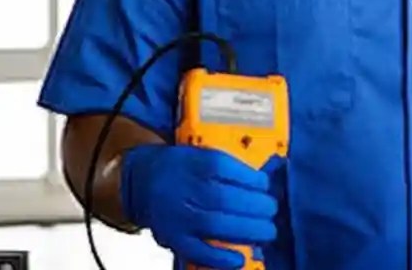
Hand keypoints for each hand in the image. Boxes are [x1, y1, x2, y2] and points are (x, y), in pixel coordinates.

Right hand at [120, 144, 277, 269]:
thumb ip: (228, 164)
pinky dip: (220, 258)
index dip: (250, 178)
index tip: (265, 184)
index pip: (223, 167)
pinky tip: (240, 258)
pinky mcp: (173, 238)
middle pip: (223, 198)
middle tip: (271, 209)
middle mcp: (183, 188)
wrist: (140, 182)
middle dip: (255, 206)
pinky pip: (197, 251)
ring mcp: (177, 216)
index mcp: (192, 162)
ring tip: (267, 231)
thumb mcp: (200, 152)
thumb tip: (264, 180)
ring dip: (247, 230)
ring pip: (215, 225)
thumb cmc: (179, 168)